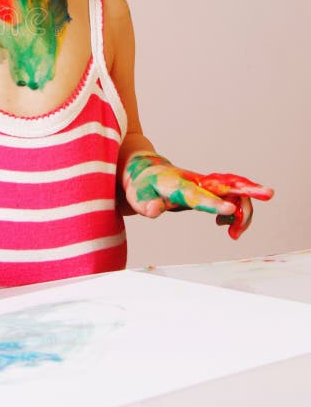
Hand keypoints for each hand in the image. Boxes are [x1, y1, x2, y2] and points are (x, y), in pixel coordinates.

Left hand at [122, 152, 273, 238]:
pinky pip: (232, 198)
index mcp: (175, 184)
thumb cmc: (141, 185)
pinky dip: (237, 213)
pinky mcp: (209, 189)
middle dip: (246, 189)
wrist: (145, 172)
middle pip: (224, 184)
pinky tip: (227, 227)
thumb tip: (153, 210)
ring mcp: (204, 184)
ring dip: (243, 211)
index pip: (195, 194)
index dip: (212, 203)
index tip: (230, 211)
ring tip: (234, 234)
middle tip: (269, 194)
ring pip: (232, 192)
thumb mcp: (136, 196)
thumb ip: (145, 204)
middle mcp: (194, 182)